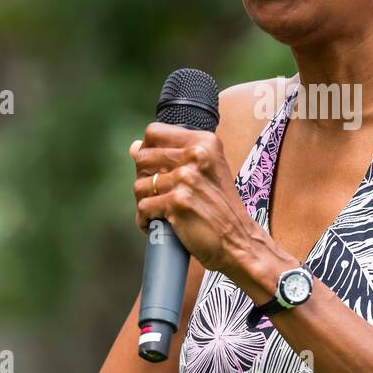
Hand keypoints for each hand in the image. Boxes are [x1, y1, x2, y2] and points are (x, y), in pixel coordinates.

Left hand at [130, 121, 260, 274]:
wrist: (238, 240)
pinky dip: (147, 221)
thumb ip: (172, 156)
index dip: (147, 151)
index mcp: (204, 143)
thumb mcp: (205, 171)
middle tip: (160, 195)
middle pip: (142, 158)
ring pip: (140, 185)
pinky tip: (162, 224)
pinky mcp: (177, 202)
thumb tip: (133, 147)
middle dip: (144, 179)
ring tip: (163, 212)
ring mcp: (186, 179)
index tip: (155, 168)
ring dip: (146, 203)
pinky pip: (143, 208)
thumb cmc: (221, 208)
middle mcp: (196, 156)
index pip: (154, 133)